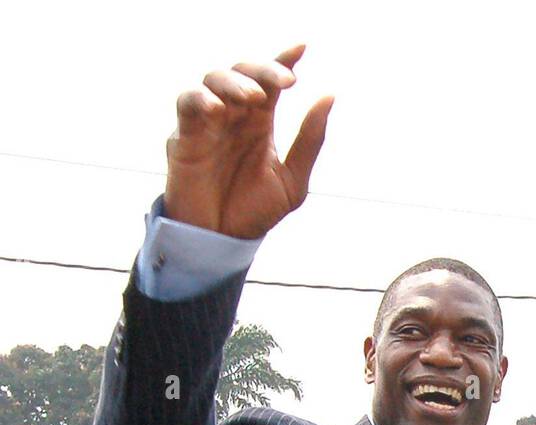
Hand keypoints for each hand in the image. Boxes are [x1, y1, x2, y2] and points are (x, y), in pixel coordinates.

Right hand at [165, 43, 333, 238]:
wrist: (222, 243)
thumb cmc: (254, 213)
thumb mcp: (292, 182)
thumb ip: (310, 142)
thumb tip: (329, 97)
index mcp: (260, 123)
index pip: (271, 82)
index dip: (284, 60)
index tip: (303, 49)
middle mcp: (234, 117)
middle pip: (244, 72)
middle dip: (263, 69)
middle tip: (285, 82)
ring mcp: (209, 123)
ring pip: (215, 79)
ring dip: (235, 81)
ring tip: (254, 98)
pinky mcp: (185, 137)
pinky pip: (187, 104)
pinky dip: (201, 98)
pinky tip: (218, 109)